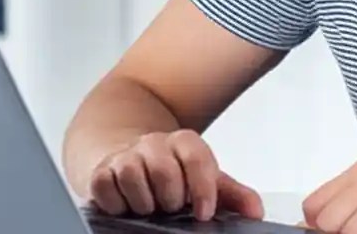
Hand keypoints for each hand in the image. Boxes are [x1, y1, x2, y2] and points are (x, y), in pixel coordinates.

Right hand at [88, 129, 263, 221]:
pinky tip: (127, 206)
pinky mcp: (101, 171)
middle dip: (171, 198)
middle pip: (164, 169)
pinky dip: (117, 203)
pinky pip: (105, 186)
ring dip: (144, 202)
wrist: (128, 158)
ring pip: (132, 175)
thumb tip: (255, 211)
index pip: (196, 157)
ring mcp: (125, 156)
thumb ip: (232, 195)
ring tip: (151, 208)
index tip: (203, 212)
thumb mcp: (204, 180)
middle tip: (173, 207)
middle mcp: (153, 145)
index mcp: (183, 144)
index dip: (202, 187)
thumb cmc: (172, 174)